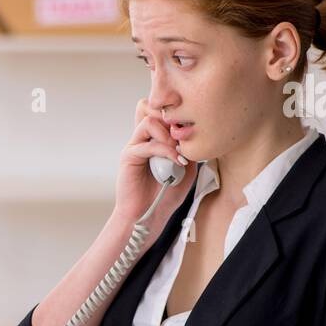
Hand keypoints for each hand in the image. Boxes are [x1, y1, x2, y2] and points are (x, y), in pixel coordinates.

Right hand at [113, 98, 193, 226]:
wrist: (148, 216)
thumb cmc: (165, 196)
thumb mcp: (187, 171)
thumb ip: (189, 151)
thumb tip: (196, 135)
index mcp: (155, 140)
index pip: (161, 112)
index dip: (176, 116)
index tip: (192, 132)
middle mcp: (144, 139)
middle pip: (152, 108)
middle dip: (172, 120)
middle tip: (184, 138)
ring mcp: (135, 146)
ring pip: (149, 120)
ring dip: (168, 134)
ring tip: (178, 152)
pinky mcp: (129, 156)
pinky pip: (147, 143)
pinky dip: (165, 150)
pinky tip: (176, 162)